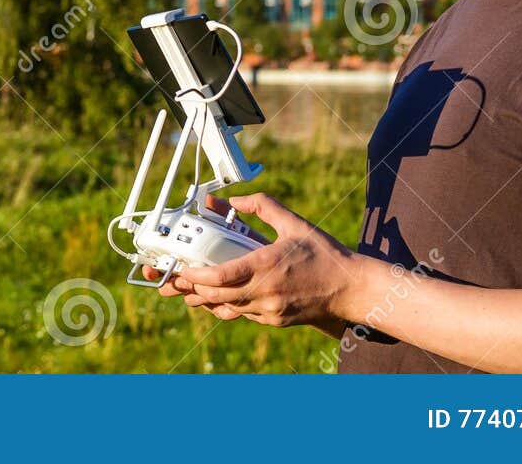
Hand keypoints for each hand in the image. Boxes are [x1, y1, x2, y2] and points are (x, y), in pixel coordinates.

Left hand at [154, 192, 359, 328]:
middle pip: (216, 296)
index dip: (194, 275)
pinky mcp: (274, 320)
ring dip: (204, 301)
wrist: (351, 288)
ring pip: (226, 308)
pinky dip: (226, 306)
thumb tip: (233, 199)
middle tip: (170, 282)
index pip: (220, 276)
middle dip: (189, 289)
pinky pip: (242, 314)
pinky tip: (216, 299)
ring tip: (185, 292)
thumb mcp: (293, 222)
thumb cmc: (323, 254)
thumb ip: (262, 206)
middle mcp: (265, 292)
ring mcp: (269, 310)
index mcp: (266, 265)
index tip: (180, 269)